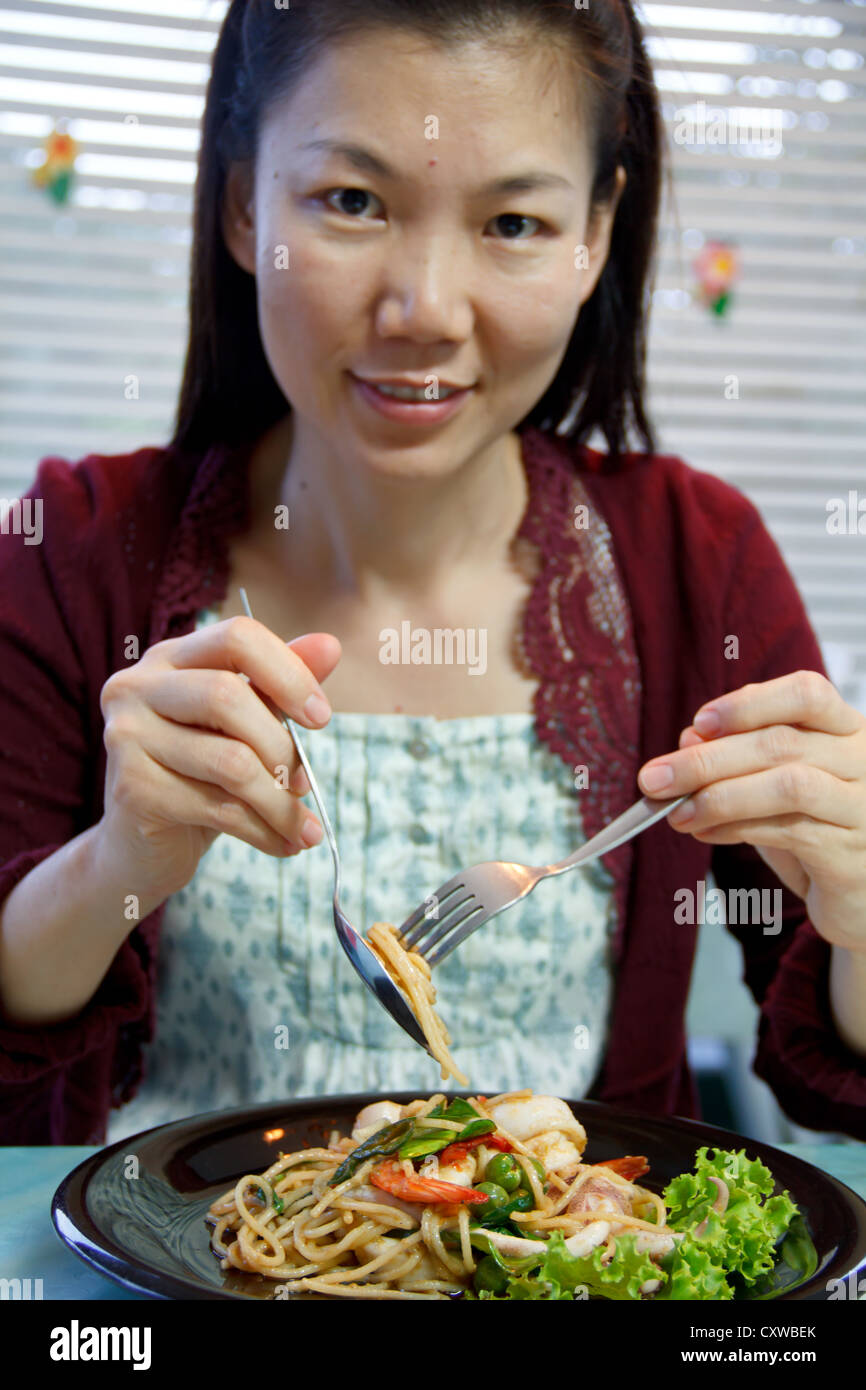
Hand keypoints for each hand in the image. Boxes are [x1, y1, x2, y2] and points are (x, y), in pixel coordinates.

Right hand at [97, 616, 340, 894]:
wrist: (141, 846)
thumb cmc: (200, 777)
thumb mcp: (244, 727)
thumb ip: (280, 686)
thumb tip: (330, 647)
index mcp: (169, 658)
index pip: (237, 636)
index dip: (289, 673)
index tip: (321, 717)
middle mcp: (137, 686)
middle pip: (228, 695)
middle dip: (281, 746)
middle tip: (304, 783)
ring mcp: (126, 735)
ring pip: (229, 761)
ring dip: (279, 802)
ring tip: (304, 829)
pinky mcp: (131, 787)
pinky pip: (217, 806)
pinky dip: (262, 830)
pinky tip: (282, 844)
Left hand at [637, 671, 865, 952]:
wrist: (859, 899)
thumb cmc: (814, 830)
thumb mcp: (772, 785)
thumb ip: (736, 757)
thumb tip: (688, 738)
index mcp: (846, 731)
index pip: (806, 694)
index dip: (748, 704)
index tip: (697, 723)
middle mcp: (865, 762)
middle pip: (781, 743)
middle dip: (707, 760)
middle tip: (654, 778)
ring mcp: (865, 808)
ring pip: (788, 785)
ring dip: (719, 796)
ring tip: (676, 813)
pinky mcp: (853, 856)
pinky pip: (789, 832)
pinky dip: (735, 829)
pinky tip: (704, 833)